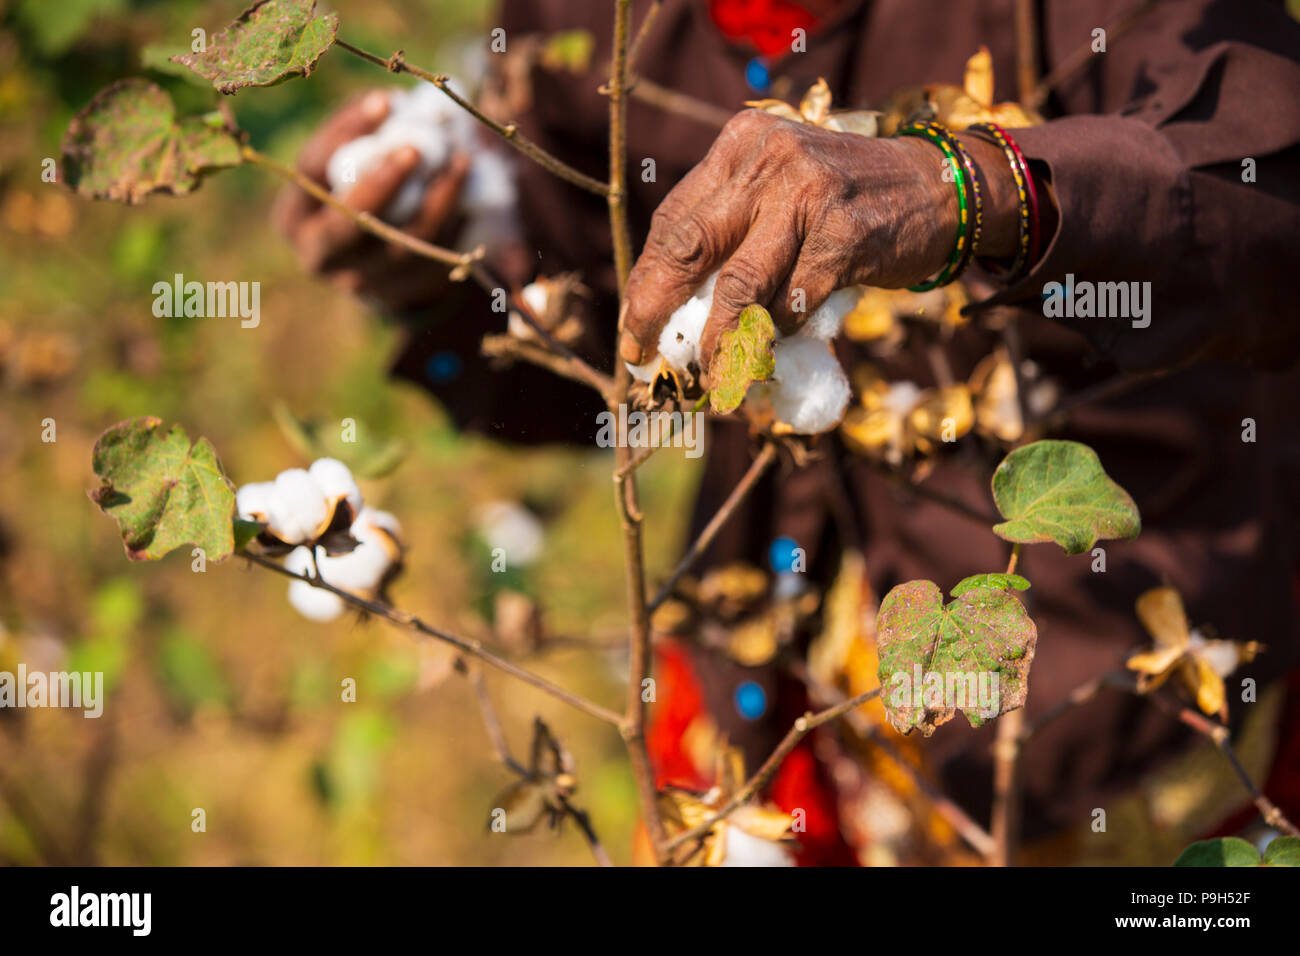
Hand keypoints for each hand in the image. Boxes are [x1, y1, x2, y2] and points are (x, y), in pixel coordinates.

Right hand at [273, 90, 471, 309]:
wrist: (374, 263)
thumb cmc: (355, 191)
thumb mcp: (346, 164)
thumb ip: (363, 135)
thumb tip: (396, 104)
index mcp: (295, 215)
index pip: (311, 171)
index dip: (346, 134)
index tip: (385, 102)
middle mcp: (321, 256)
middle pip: (349, 224)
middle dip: (384, 184)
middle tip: (417, 148)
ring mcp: (361, 282)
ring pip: (404, 246)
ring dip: (438, 201)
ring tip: (462, 161)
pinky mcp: (401, 294)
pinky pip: (435, 259)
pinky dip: (455, 223)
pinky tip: (465, 194)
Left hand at [618, 110, 1018, 372]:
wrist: (940, 187)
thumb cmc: (847, 200)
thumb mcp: (781, 187)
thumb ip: (731, 228)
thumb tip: (669, 307)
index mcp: (741, 145)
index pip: (674, 220)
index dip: (647, 280)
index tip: (633, 326)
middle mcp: (768, 160)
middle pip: (688, 247)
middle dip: (657, 310)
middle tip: (643, 355)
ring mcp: (807, 194)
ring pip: (739, 287)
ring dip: (720, 343)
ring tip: (712, 378)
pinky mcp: (844, 235)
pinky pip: (793, 305)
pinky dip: (780, 336)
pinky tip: (776, 350)